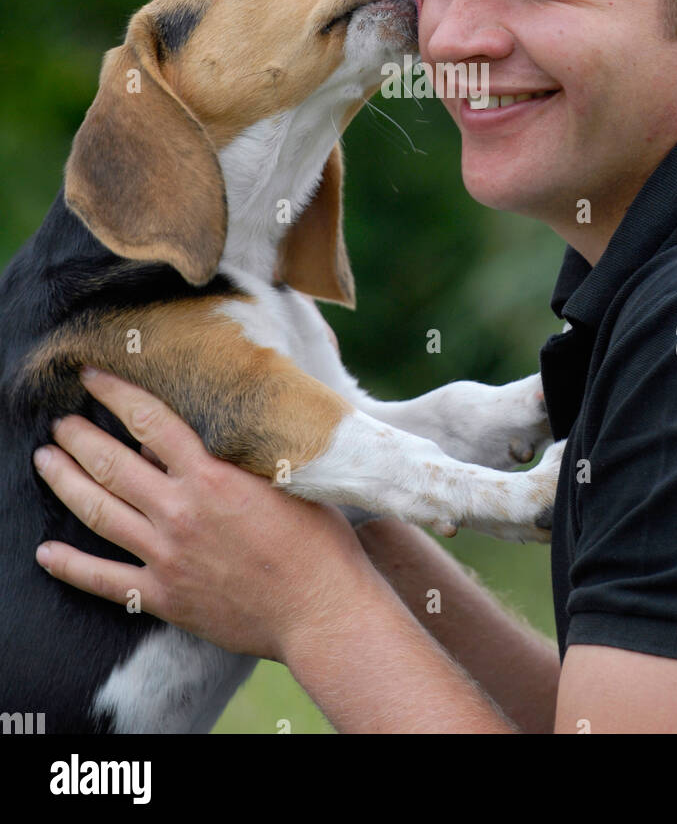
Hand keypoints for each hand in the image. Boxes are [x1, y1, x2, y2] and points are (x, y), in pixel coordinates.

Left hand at [32, 367, 375, 662]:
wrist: (320, 610)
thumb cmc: (317, 539)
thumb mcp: (284, 479)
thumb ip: (238, 456)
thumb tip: (202, 431)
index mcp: (211, 476)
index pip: (150, 422)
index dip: (117, 394)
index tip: (92, 376)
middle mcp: (180, 512)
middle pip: (113, 464)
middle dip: (79, 437)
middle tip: (59, 422)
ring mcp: (167, 556)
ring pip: (100, 513)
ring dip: (65, 483)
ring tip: (45, 462)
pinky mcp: (165, 597)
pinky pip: (104, 580)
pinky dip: (71, 566)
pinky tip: (46, 553)